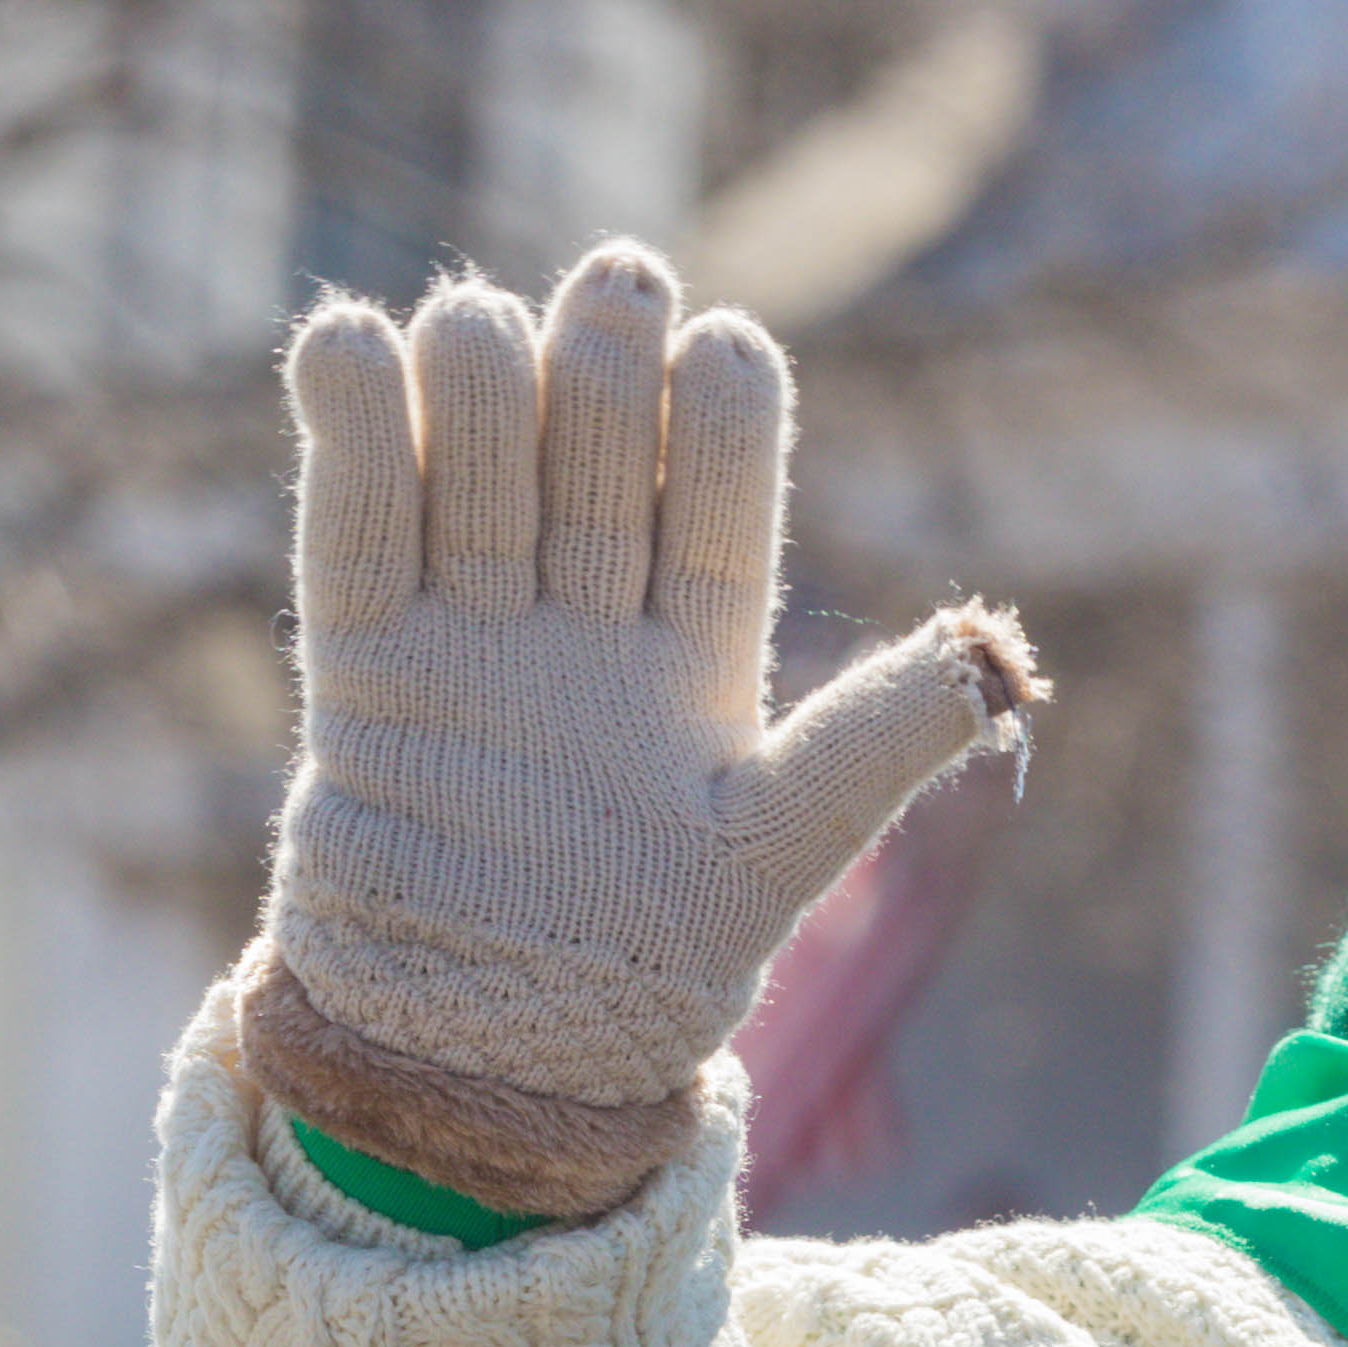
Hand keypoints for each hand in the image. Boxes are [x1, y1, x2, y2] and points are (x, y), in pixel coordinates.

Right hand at [233, 238, 1037, 1218]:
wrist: (492, 1061)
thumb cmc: (653, 971)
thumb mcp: (779, 853)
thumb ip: (874, 749)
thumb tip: (1000, 666)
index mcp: (699, 655)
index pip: (714, 502)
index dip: (719, 420)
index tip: (726, 346)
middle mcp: (587, 623)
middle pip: (590, 454)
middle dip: (601, 361)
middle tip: (616, 285)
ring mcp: (473, 634)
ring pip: (476, 467)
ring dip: (482, 379)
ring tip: (484, 328)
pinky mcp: (367, 665)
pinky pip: (355, 532)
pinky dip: (348, 435)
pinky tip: (348, 339)